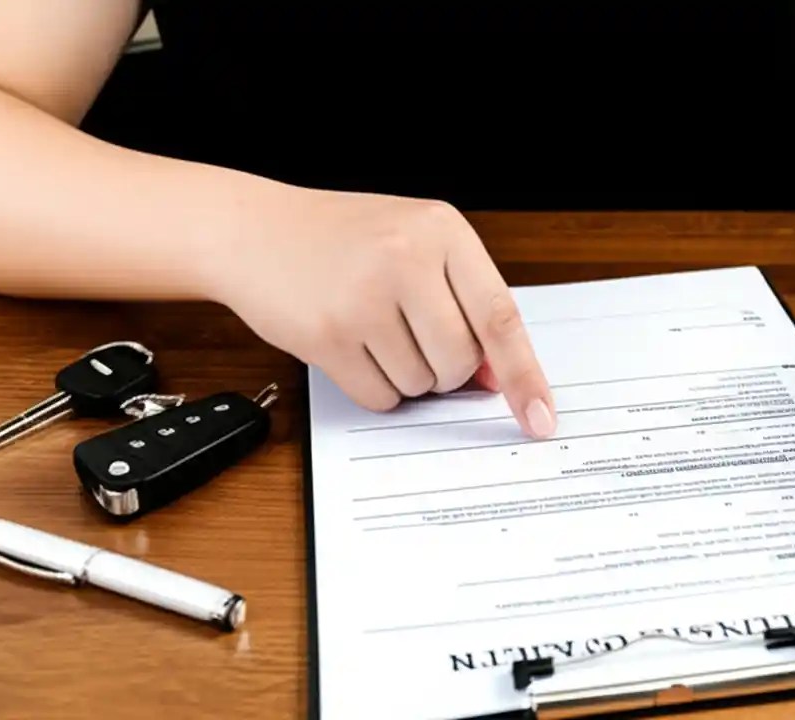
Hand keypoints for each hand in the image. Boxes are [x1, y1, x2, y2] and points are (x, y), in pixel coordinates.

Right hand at [209, 186, 556, 437]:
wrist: (252, 230)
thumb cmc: (342, 240)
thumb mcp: (414, 246)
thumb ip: (464, 302)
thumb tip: (499, 378)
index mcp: (442, 229)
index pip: (501, 316)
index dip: (525, 374)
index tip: (541, 417)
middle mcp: (406, 257)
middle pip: (461, 361)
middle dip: (445, 368)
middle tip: (412, 334)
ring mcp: (364, 297)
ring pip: (421, 384)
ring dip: (405, 375)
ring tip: (372, 327)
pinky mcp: (327, 335)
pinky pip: (379, 397)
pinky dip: (373, 386)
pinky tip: (350, 344)